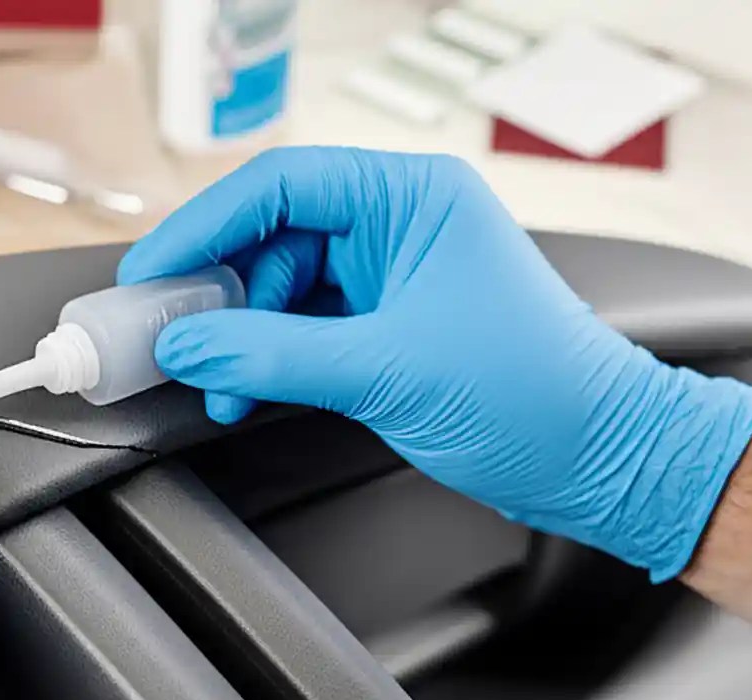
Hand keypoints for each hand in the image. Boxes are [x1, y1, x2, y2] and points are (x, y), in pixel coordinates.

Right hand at [119, 147, 751, 580]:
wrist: (600, 461)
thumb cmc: (534, 396)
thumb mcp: (384, 370)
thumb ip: (270, 354)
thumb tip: (185, 342)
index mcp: (412, 196)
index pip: (281, 186)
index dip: (204, 226)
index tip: (151, 271)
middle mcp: (398, 222)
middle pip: (271, 235)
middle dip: (217, 292)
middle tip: (165, 332)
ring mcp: (390, 272)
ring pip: (280, 285)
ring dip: (238, 335)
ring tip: (213, 382)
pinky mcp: (384, 320)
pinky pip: (301, 324)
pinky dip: (265, 357)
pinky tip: (241, 389)